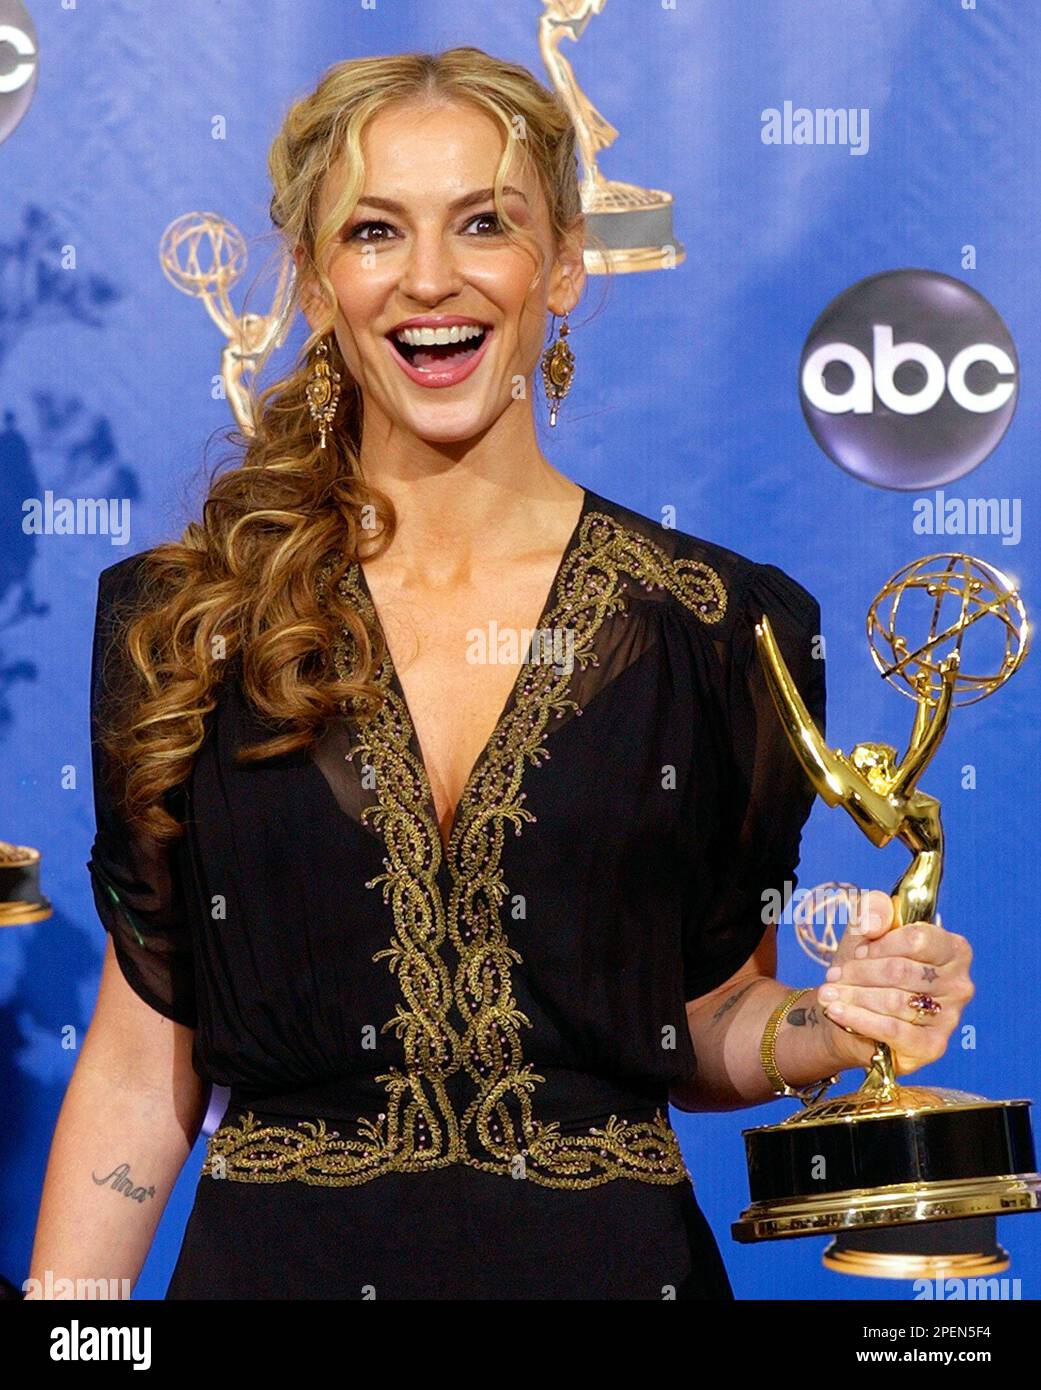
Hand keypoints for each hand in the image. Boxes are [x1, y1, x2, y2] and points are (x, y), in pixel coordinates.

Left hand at [816, 888, 973, 1076]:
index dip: (881, 944)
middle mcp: (959, 984)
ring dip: (853, 995)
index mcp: (953, 949)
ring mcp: (950, 1018)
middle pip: (901, 972)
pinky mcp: (933, 1046)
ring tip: (828, 993)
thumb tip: (876, 922)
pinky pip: (893, 1030)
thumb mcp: (867, 930)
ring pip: (894, 1001)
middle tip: (833, 976)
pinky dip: (859, 1018)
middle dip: (859, 973)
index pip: (918, 939)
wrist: (852, 1013)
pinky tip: (837, 1011)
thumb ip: (873, 909)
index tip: (857, 952)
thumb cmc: (867, 969)